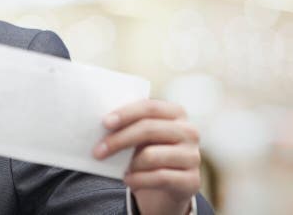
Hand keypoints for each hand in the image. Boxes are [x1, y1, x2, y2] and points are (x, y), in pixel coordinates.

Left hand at [92, 99, 200, 214]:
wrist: (168, 186)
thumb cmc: (148, 152)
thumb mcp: (141, 136)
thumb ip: (128, 126)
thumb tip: (100, 126)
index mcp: (176, 113)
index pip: (149, 107)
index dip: (126, 113)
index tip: (104, 123)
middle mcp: (189, 131)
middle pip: (149, 129)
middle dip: (119, 139)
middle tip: (98, 151)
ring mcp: (193, 156)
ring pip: (152, 155)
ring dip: (129, 163)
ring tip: (116, 167)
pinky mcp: (192, 180)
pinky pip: (160, 177)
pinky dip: (139, 179)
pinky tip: (128, 179)